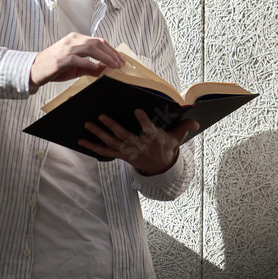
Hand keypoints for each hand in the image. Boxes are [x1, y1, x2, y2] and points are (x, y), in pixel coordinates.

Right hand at [29, 33, 124, 92]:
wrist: (33, 70)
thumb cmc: (54, 67)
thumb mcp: (76, 68)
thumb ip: (90, 68)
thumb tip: (105, 71)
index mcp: (75, 39)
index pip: (98, 41)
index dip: (111, 50)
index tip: (121, 59)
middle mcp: (71, 41)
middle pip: (97, 43)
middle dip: (111, 54)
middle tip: (120, 64)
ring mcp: (65, 49)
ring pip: (89, 48)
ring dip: (104, 57)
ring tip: (113, 66)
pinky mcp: (59, 60)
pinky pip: (76, 59)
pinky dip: (87, 62)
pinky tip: (95, 67)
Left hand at [78, 108, 198, 175]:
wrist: (159, 167)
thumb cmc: (167, 147)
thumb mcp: (177, 138)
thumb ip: (184, 127)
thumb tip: (196, 121)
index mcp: (154, 139)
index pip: (149, 130)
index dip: (144, 121)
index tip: (137, 110)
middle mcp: (139, 146)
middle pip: (124, 136)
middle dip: (112, 126)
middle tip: (102, 116)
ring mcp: (128, 151)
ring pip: (111, 143)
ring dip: (98, 134)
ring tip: (88, 124)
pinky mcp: (120, 155)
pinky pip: (104, 151)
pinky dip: (92, 146)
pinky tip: (81, 141)